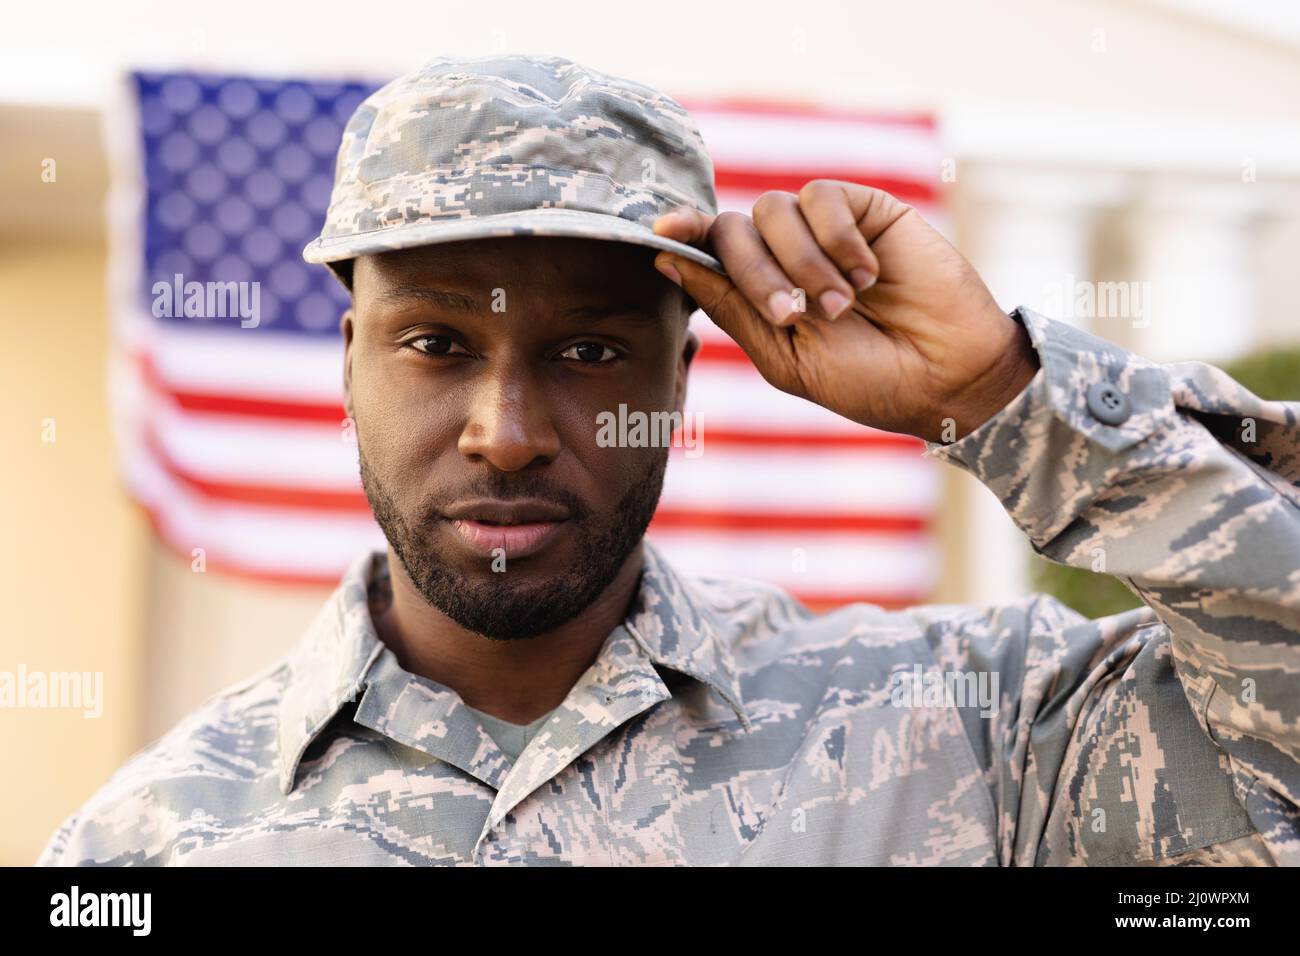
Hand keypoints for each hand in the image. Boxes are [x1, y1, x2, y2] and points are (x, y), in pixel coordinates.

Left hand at [652, 181, 1038, 442]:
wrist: (946, 378)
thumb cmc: (868, 380)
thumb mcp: (785, 356)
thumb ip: (731, 306)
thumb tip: (668, 259)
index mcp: (762, 293)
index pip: (710, 249)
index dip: (684, 234)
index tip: (661, 233)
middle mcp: (787, 256)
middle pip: (733, 229)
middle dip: (755, 274)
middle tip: (795, 315)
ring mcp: (826, 231)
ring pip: (773, 211)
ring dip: (801, 263)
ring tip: (843, 305)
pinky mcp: (866, 209)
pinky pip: (822, 196)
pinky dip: (837, 238)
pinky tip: (866, 274)